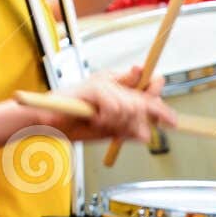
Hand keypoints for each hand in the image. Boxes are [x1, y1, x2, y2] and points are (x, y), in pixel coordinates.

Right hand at [53, 74, 175, 142]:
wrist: (45, 122)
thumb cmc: (71, 124)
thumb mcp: (105, 129)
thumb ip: (125, 128)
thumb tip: (146, 134)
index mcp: (117, 91)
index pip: (148, 91)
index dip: (161, 107)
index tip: (171, 122)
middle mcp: (114, 83)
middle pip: (145, 98)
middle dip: (146, 117)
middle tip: (138, 127)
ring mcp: (105, 82)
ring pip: (132, 107)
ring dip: (118, 123)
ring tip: (100, 124)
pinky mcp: (96, 86)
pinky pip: (116, 108)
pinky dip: (107, 119)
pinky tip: (95, 120)